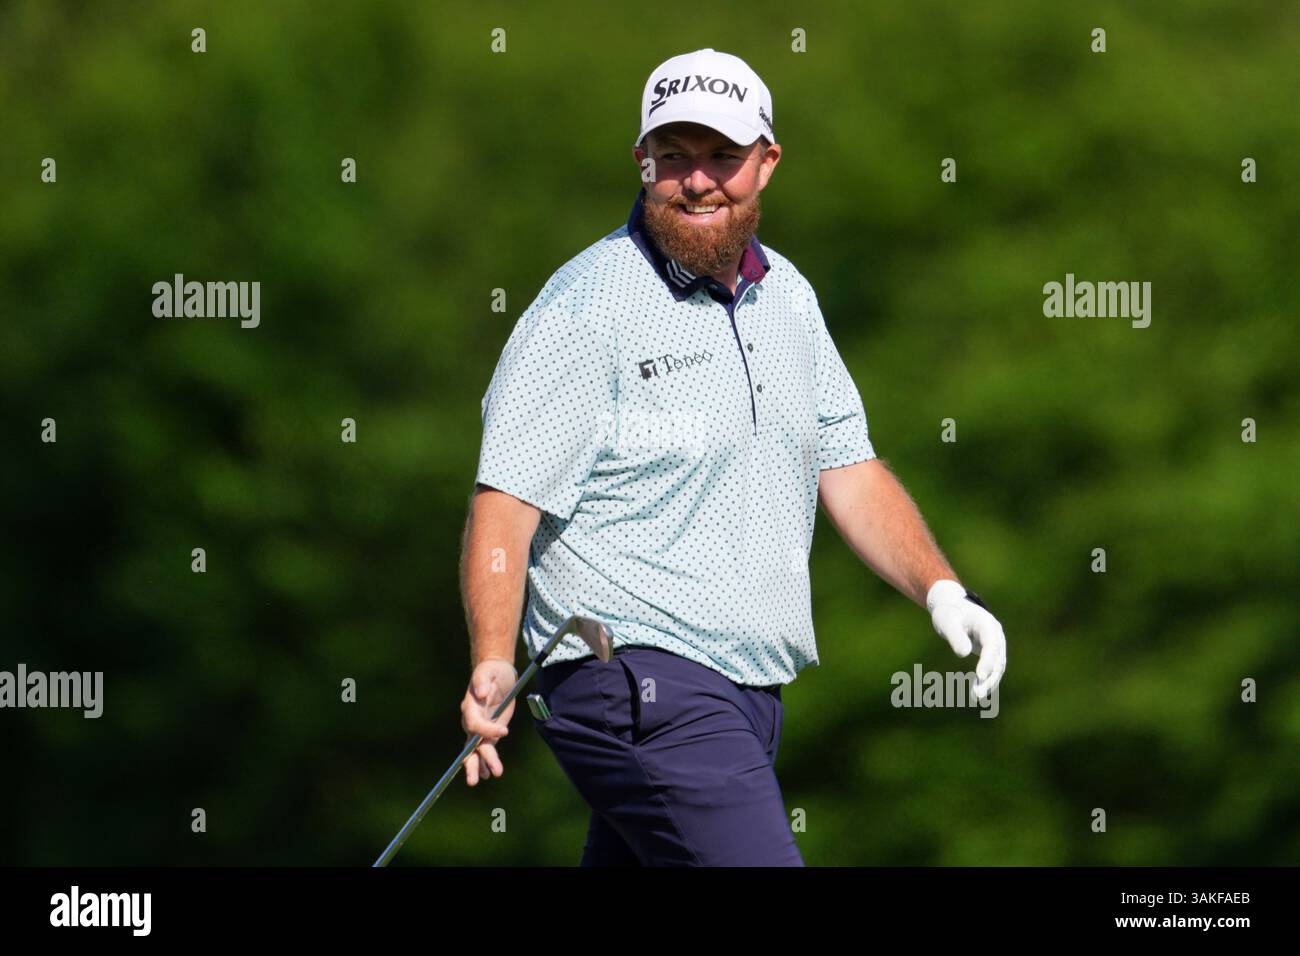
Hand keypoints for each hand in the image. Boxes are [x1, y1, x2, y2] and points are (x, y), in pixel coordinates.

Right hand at [459, 659, 517, 785]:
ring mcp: (480, 727)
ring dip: (481, 765)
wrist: (496, 673)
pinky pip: (486, 748)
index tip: (504, 730)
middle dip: (472, 761)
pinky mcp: (490, 730)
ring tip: (488, 777)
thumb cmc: (491, 672)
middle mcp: (472, 720)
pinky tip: (489, 774)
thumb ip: (482, 681)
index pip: (475, 723)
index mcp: (470, 706)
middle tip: (474, 779)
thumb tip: (480, 692)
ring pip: (477, 750)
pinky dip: (487, 761)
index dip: (487, 729)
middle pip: (470, 743)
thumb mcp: (487, 672)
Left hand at [926, 579, 1006, 701]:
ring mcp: (995, 644)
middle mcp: (996, 635)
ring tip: (975, 697)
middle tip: (976, 694)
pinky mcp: (990, 652)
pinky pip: (991, 668)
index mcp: (988, 624)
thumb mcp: (947, 621)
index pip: (992, 645)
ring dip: (988, 683)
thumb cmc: (949, 613)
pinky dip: (985, 680)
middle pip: (997, 659)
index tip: (980, 676)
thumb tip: (964, 654)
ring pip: (996, 667)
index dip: (988, 661)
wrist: (953, 606)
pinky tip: (977, 693)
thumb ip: (955, 636)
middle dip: (989, 678)